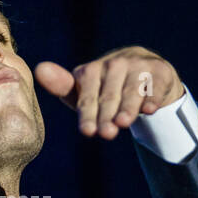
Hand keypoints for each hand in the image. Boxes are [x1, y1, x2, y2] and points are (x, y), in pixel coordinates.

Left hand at [35, 46, 183, 138]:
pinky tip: (149, 110)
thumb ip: (63, 86)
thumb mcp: (85, 92)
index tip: (87, 132)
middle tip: (105, 133)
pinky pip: (155, 87)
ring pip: (132, 91)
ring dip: (128, 107)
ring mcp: (138, 66)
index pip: (87, 96)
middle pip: (109, 96)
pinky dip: (152, 98)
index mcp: (92, 70)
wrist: (144, 72)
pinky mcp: (159, 71)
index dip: (88, 114)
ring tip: (123, 123)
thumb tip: (39, 68)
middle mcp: (115, 64)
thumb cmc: (106, 89)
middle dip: (107, 115)